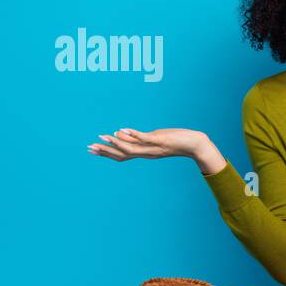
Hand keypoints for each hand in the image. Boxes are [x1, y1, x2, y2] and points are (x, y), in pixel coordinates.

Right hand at [87, 127, 211, 164]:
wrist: (196, 145)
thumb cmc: (177, 141)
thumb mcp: (156, 140)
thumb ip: (142, 139)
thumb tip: (126, 134)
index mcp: (146, 154)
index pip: (123, 156)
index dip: (107, 154)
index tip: (93, 150)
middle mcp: (148, 153)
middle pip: (122, 154)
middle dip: (105, 151)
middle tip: (90, 147)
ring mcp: (154, 147)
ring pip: (130, 148)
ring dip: (115, 142)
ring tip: (102, 137)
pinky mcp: (161, 140)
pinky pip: (144, 138)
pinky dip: (132, 135)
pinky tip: (121, 130)